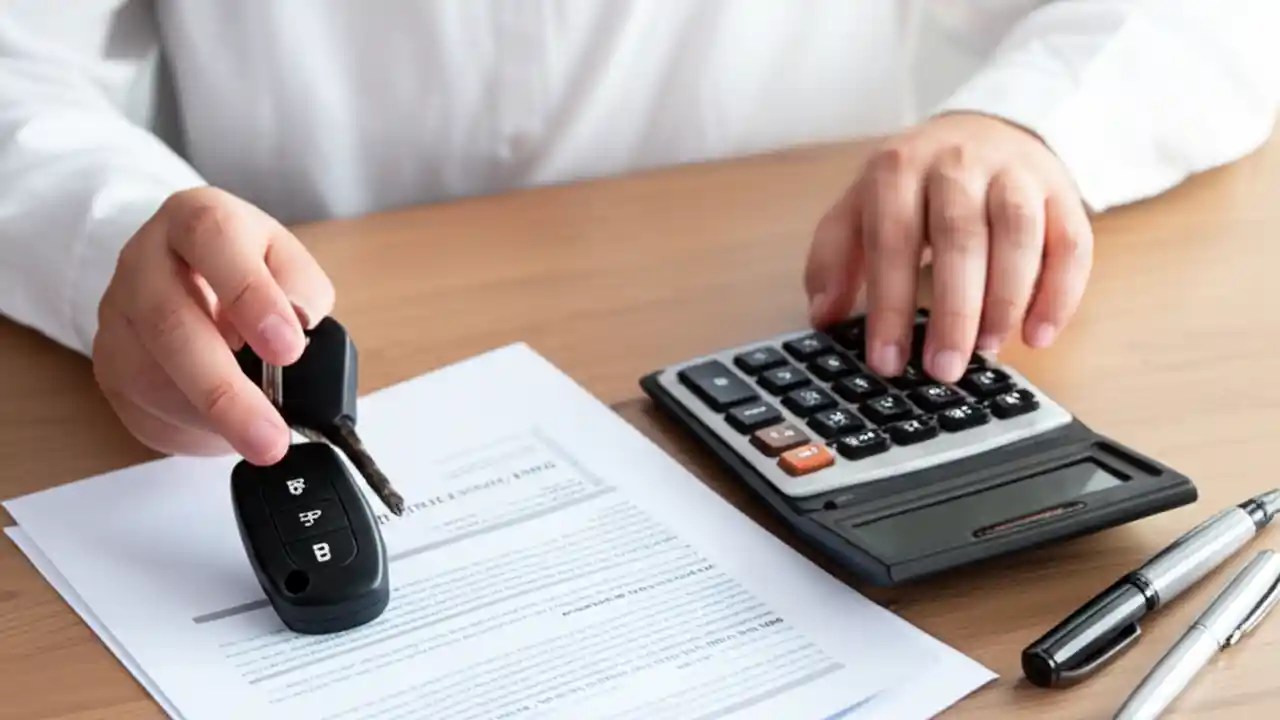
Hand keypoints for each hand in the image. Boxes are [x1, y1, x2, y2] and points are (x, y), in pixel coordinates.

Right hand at [93, 187, 334, 464]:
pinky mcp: (108, 364)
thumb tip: (298, 323)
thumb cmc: (247, 269)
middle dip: (225, 390)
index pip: (213, 241)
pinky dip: (192, 427)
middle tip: (270, 436)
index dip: (251, 295)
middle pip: (170, 324)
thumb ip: (301, 288)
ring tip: (261, 440)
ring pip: (150, 377)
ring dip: (210, 420)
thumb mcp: (287, 262)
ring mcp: (116, 313)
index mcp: (194, 221)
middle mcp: (143, 260)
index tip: (289, 348)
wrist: (187, 278)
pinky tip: (225, 430)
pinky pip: (144, 406)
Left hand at [804, 113, 1093, 381]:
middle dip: (953, 311)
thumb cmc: (915, 185)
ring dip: (1006, 300)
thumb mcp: (861, 205)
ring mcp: (1016, 173)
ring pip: (1019, 235)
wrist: (987, 127)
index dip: (890, 304)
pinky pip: (1071, 243)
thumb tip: (823, 315)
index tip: (887, 361)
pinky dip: (1059, 294)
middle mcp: (959, 163)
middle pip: (960, 237)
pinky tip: (1038, 336)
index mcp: (899, 167)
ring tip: (988, 349)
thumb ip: (834, 255)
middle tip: (943, 370)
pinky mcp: (1061, 192)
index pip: (893, 239)